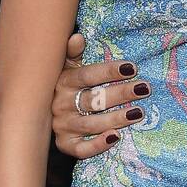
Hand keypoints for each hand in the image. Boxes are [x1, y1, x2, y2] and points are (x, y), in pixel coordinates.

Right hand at [51, 32, 149, 158]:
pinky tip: (116, 137)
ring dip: (116, 118)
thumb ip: (73, 53)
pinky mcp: (66, 144)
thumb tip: (77, 37)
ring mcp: (62, 126)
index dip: (109, 71)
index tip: (133, 67)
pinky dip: (98, 145)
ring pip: (91, 124)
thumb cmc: (67, 86)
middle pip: (93, 100)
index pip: (88, 75)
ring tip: (138, 112)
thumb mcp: (68, 67)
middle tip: (144, 88)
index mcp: (63, 82)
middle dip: (121, 94)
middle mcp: (60, 104)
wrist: (42, 112)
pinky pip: (82, 149)